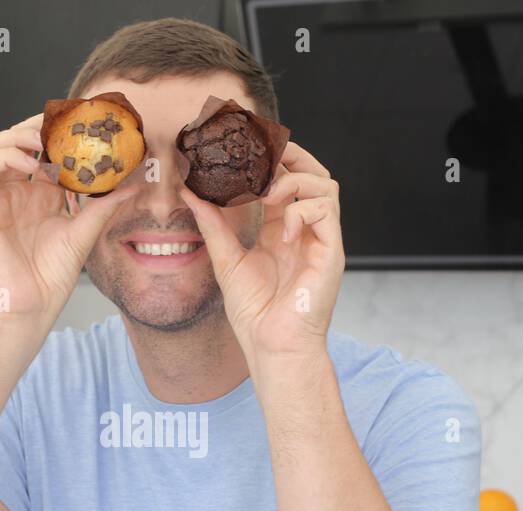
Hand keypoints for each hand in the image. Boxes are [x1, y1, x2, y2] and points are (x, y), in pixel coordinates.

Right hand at [0, 114, 129, 346]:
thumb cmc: (51, 279)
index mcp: (40, 194)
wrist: (28, 308)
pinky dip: (5, 154)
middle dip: (40, 126)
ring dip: (19, 134)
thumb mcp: (84, 234)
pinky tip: (29, 162)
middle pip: (20, 139)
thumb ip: (103, 206)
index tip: (84, 125)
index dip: (60, 133)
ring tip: (44, 140)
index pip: (46, 149)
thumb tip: (132, 184)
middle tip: (64, 124)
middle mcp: (17, 190)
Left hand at [181, 142, 343, 366]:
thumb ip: (212, 224)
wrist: (273, 347)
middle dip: (290, 155)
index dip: (268, 160)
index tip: (242, 151)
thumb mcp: (226, 261)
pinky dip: (301, 212)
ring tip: (267, 195)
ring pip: (325, 184)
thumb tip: (190, 191)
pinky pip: (326, 211)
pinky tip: (284, 233)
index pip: (283, 180)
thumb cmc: (255, 314)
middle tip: (262, 152)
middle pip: (312, 172)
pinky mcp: (332, 252)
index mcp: (281, 230)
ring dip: (294, 181)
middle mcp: (304, 230)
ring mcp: (320, 240)